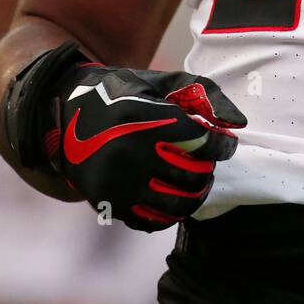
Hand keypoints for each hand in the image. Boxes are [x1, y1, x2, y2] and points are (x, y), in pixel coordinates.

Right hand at [44, 63, 246, 231]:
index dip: (222, 145)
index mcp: (142, 117)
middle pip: (192, 175)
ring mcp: (116, 183)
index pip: (200, 140)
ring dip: (195, 194)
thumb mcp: (160, 81)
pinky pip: (152, 221)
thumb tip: (238, 123)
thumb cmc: (122, 94)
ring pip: (177, 204)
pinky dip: (170, 212)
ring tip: (196, 181)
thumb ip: (203, 94)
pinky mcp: (108, 204)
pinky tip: (172, 195)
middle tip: (208, 162)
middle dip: (209, 169)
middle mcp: (127, 153)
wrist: (65, 116)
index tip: (226, 144)